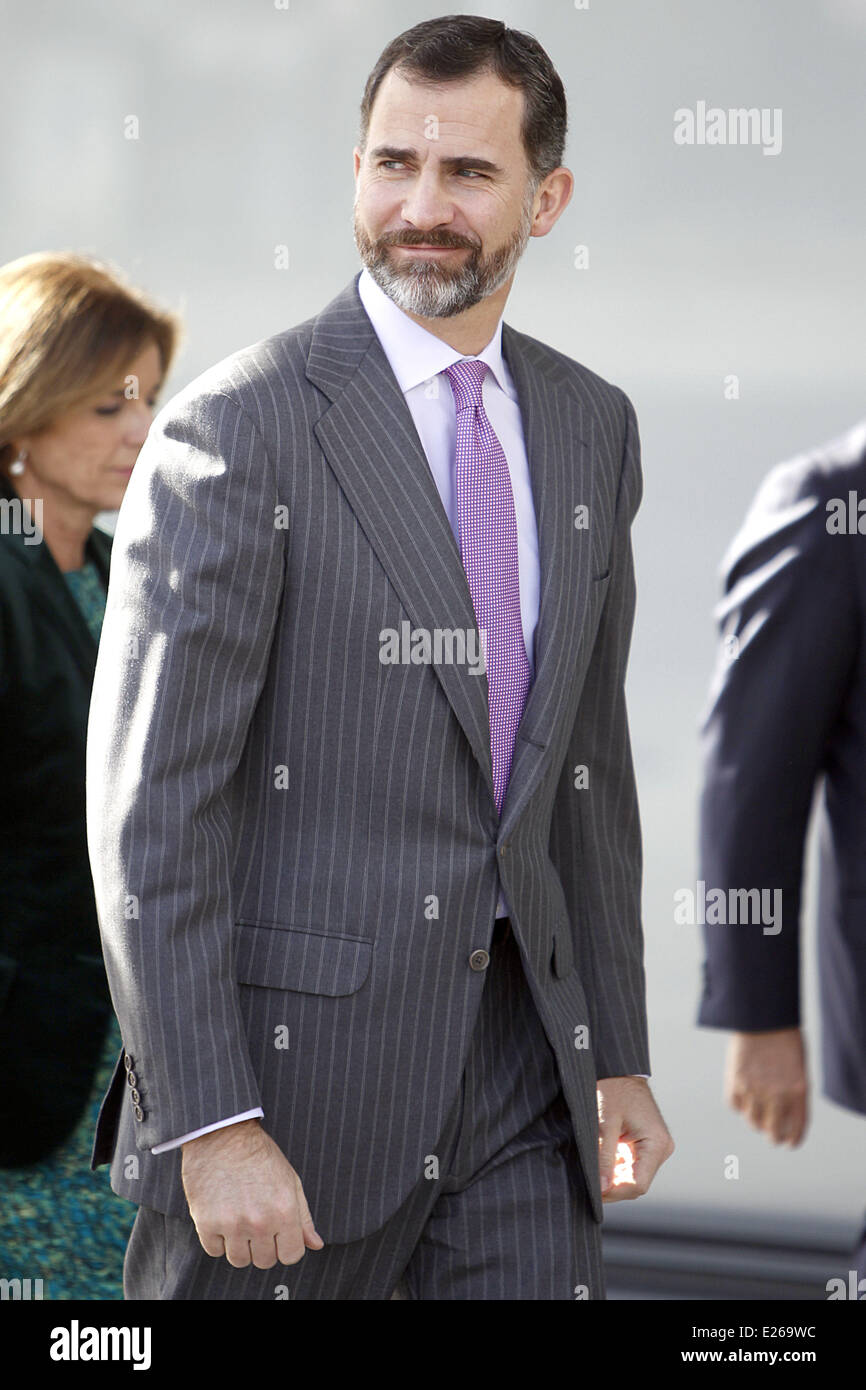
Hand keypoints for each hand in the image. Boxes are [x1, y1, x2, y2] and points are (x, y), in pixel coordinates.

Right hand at [181, 1117, 323, 1267]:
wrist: (222, 1134)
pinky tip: (221, 1216)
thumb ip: (303, 1217)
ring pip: (239, 1260)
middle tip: (256, 1221)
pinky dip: (217, 1239)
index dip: (286, 1246)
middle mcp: (260, 1221)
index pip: (291, 1256)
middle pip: (264, 1261)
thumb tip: (316, 1244)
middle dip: (263, 1245)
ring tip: (238, 1219)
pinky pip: (214, 1251)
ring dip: (240, 1245)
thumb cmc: (259, 1155)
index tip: (278, 1234)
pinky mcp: (206, 1222)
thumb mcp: (290, 1180)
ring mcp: (232, 1224)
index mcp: (285, 1211)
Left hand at [596, 1076, 673, 1201]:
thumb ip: (604, 1157)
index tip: (593, 1191)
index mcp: (656, 1144)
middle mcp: (661, 1149)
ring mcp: (656, 1148)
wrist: (619, 1070)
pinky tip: (601, 1165)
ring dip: (613, 1179)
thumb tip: (602, 1188)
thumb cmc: (613, 1089)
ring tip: (593, 1174)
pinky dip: (616, 1169)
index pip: (638, 1183)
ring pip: (634, 1176)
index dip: (615, 1192)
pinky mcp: (647, 1145)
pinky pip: (632, 1166)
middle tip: (589, 1185)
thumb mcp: (604, 1123)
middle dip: (613, 1187)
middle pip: (637, 1183)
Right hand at [724, 1027, 807, 1146]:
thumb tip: (784, 1115)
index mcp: (798, 1091)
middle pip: (773, 1132)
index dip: (792, 1140)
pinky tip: (742, 1097)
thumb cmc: (784, 1040)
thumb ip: (794, 1092)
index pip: (796, 1129)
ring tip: (757, 1112)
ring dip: (755, 1120)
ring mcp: (754, 1089)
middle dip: (773, 1136)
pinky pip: (734, 1105)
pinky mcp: (735, 1081)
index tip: (788, 1143)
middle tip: (771, 1134)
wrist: (763, 1017)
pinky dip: (738, 1105)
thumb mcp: (798, 1067)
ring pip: (752, 1121)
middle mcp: (777, 1094)